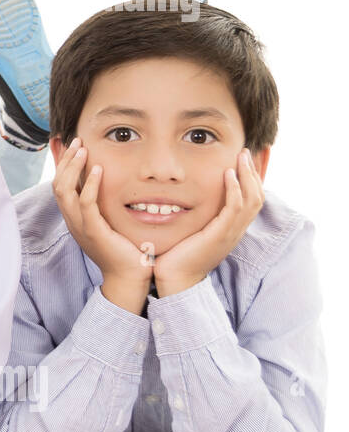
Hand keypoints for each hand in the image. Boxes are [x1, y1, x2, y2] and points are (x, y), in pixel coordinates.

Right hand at [52, 138, 152, 311]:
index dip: (61, 164)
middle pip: (57, 184)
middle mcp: (72, 221)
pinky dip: (89, 185)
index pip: (60, 186)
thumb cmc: (126, 251)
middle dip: (65, 160)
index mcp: (75, 219)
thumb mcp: (111, 223)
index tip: (70, 145)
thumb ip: (107, 205)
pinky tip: (98, 170)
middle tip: (77, 141)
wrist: (130, 278)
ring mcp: (80, 227)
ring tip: (83, 149)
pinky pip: (85, 204)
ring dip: (73, 167)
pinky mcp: (93, 232)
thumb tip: (115, 187)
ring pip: (64, 191)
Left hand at [154, 148, 264, 296]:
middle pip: (257, 197)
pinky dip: (234, 190)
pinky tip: (228, 175)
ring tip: (241, 157)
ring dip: (247, 176)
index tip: (243, 161)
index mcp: (230, 229)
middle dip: (253, 172)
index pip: (250, 200)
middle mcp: (235, 231)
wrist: (173, 279)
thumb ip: (196, 216)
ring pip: (251, 200)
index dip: (250, 180)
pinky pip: (234, 209)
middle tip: (246, 152)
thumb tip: (186, 198)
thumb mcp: (192, 231)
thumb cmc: (177, 255)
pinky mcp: (219, 236)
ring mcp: (230, 234)